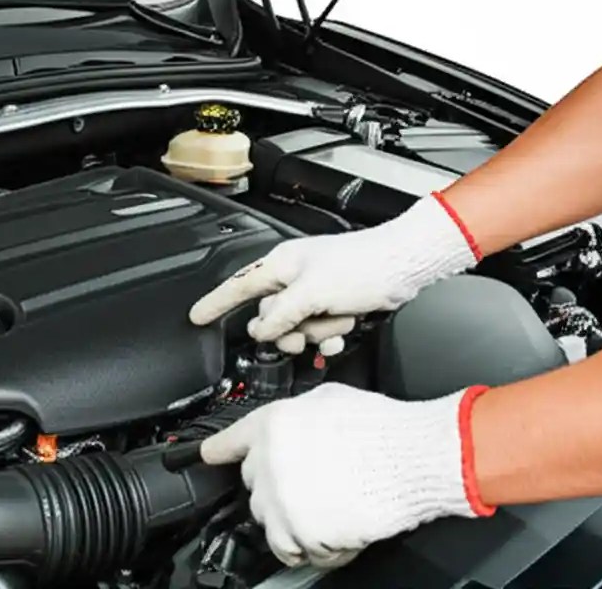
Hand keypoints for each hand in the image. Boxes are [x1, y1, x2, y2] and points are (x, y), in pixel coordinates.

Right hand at [189, 195, 478, 351]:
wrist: (404, 266)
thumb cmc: (362, 266)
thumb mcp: (312, 293)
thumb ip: (280, 315)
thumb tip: (261, 331)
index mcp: (282, 265)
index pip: (237, 286)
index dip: (215, 304)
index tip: (197, 317)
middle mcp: (294, 278)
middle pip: (270, 317)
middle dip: (289, 330)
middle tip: (302, 334)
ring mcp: (314, 293)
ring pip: (296, 328)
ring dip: (317, 332)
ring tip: (337, 321)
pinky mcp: (334, 306)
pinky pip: (318, 332)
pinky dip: (330, 336)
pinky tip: (344, 332)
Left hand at [201, 383, 492, 566]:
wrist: (411, 457)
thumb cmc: (382, 428)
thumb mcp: (330, 400)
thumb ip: (299, 415)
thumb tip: (294, 425)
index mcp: (273, 424)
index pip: (230, 441)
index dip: (216, 450)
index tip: (202, 456)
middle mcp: (268, 460)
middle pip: (254, 486)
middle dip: (280, 490)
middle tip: (314, 488)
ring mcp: (280, 498)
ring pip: (270, 522)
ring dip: (295, 523)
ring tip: (330, 510)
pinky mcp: (298, 530)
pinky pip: (295, 549)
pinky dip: (315, 548)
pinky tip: (338, 531)